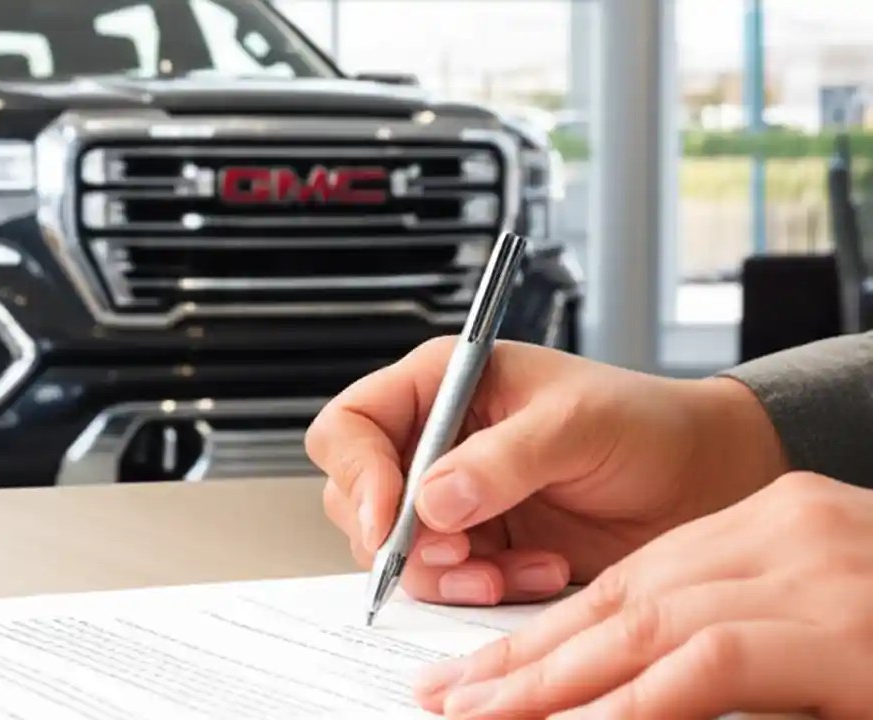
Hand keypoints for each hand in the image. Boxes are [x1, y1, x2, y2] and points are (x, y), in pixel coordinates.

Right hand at [305, 338, 789, 604]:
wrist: (702, 484)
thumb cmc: (647, 425)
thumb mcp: (577, 425)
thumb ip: (503, 458)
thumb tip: (432, 498)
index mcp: (444, 385)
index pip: (354, 423)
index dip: (358, 472)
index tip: (390, 518)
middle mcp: (436, 440)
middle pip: (358, 495)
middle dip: (400, 537)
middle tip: (456, 553)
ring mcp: (453, 497)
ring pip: (396, 549)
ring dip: (446, 572)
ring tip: (508, 570)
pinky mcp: (478, 545)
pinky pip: (444, 580)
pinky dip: (480, 588)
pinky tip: (536, 572)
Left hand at [416, 472, 872, 718]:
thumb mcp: (812, 624)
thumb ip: (727, 644)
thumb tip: (623, 691)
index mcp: (772, 522)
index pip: (631, 577)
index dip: (548, 629)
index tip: (483, 671)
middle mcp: (787, 528)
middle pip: (623, 597)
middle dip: (530, 657)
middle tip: (452, 698)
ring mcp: (818, 569)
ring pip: (650, 624)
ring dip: (557, 681)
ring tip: (482, 716)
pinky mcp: (845, 625)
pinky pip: (713, 663)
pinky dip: (639, 700)